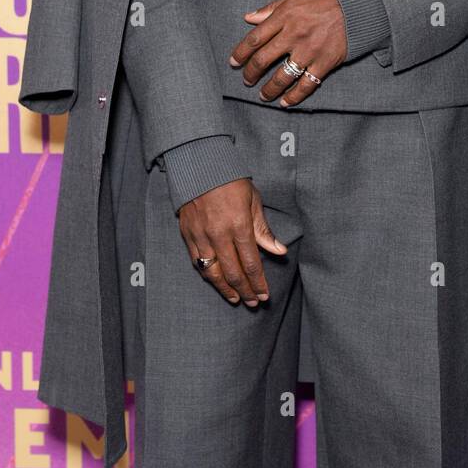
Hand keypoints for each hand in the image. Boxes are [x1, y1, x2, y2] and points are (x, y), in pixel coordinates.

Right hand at [178, 178, 286, 305]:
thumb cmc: (231, 181)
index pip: (251, 262)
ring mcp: (201, 235)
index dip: (259, 282)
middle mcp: (219, 234)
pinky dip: (207, 275)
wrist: (199, 164)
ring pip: (213, 272)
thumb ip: (264, 229)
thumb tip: (280, 251)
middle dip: (245, 290)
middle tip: (254, 302)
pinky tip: (215, 281)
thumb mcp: (253, 200)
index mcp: (239, 225)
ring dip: (225, 288)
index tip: (265, 295)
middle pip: (233, 272)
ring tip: (236, 298)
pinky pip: (197, 262)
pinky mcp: (187, 234)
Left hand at [228, 0, 347, 104]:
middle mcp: (293, 35)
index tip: (234, 62)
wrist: (358, 4)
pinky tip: (285, 102)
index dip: (241, 53)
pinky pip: (306, 85)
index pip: (254, 39)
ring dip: (269, 89)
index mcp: (284, 17)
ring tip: (263, 95)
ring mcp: (309, 51)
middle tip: (246, 80)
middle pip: (263, 60)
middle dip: (251, 73)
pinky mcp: (324, 63)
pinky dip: (294, 96)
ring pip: (282, 76)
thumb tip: (249, 18)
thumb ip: (271, 8)